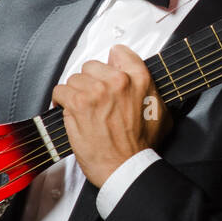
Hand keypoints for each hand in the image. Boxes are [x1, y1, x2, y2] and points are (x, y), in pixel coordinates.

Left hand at [51, 45, 171, 186]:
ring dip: (75, 93)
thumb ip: (151, 90)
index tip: (107, 74)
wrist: (126, 168)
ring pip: (74, 79)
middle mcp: (117, 82)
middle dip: (90, 81)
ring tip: (82, 109)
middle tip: (94, 99)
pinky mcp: (77, 105)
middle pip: (91, 66)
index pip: (118, 52)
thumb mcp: (161, 112)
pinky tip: (68, 111)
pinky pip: (60, 91)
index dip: (111, 65)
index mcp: (139, 79)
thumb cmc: (142, 146)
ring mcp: (95, 92)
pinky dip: (61, 101)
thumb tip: (143, 80)